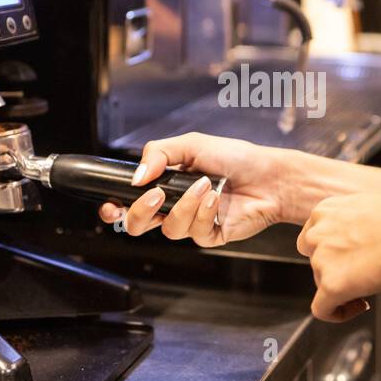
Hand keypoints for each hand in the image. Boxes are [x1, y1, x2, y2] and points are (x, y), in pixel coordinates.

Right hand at [98, 132, 287, 245]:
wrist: (269, 176)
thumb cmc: (235, 156)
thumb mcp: (191, 144)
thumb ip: (158, 154)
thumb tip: (136, 176)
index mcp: (164, 184)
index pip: (129, 201)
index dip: (115, 207)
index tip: (111, 204)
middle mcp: (174, 205)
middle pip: (138, 225)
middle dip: (140, 212)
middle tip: (157, 195)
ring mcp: (191, 222)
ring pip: (169, 229)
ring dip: (185, 206)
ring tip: (204, 186)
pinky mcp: (210, 236)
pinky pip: (195, 233)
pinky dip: (204, 213)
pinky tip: (216, 198)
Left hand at [296, 192, 380, 321]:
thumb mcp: (374, 209)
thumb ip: (356, 223)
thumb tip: (362, 240)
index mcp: (326, 210)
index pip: (314, 237)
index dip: (332, 252)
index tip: (351, 257)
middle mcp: (318, 233)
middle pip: (316, 261)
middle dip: (338, 269)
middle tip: (363, 273)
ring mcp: (321, 259)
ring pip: (322, 284)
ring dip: (343, 288)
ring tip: (371, 286)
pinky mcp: (330, 285)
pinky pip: (322, 310)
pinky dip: (338, 313)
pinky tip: (360, 306)